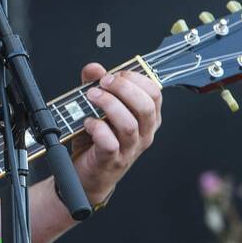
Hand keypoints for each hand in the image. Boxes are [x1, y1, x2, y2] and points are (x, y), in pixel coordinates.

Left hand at [70, 62, 162, 204]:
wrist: (87, 174)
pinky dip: (98, 128)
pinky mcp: (112, 160)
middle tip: (102, 83)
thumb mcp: (97, 109)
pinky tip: (88, 122)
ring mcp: (130, 148)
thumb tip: (94, 68)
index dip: (135, 78)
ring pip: (129, 124)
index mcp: (146, 118)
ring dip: (109, 105)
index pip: (154, 92)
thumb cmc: (97, 141)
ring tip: (91, 97)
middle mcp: (143, 133)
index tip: (114, 73)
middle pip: (145, 106)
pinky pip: (111, 143)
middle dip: (123, 88)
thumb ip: (96, 86)